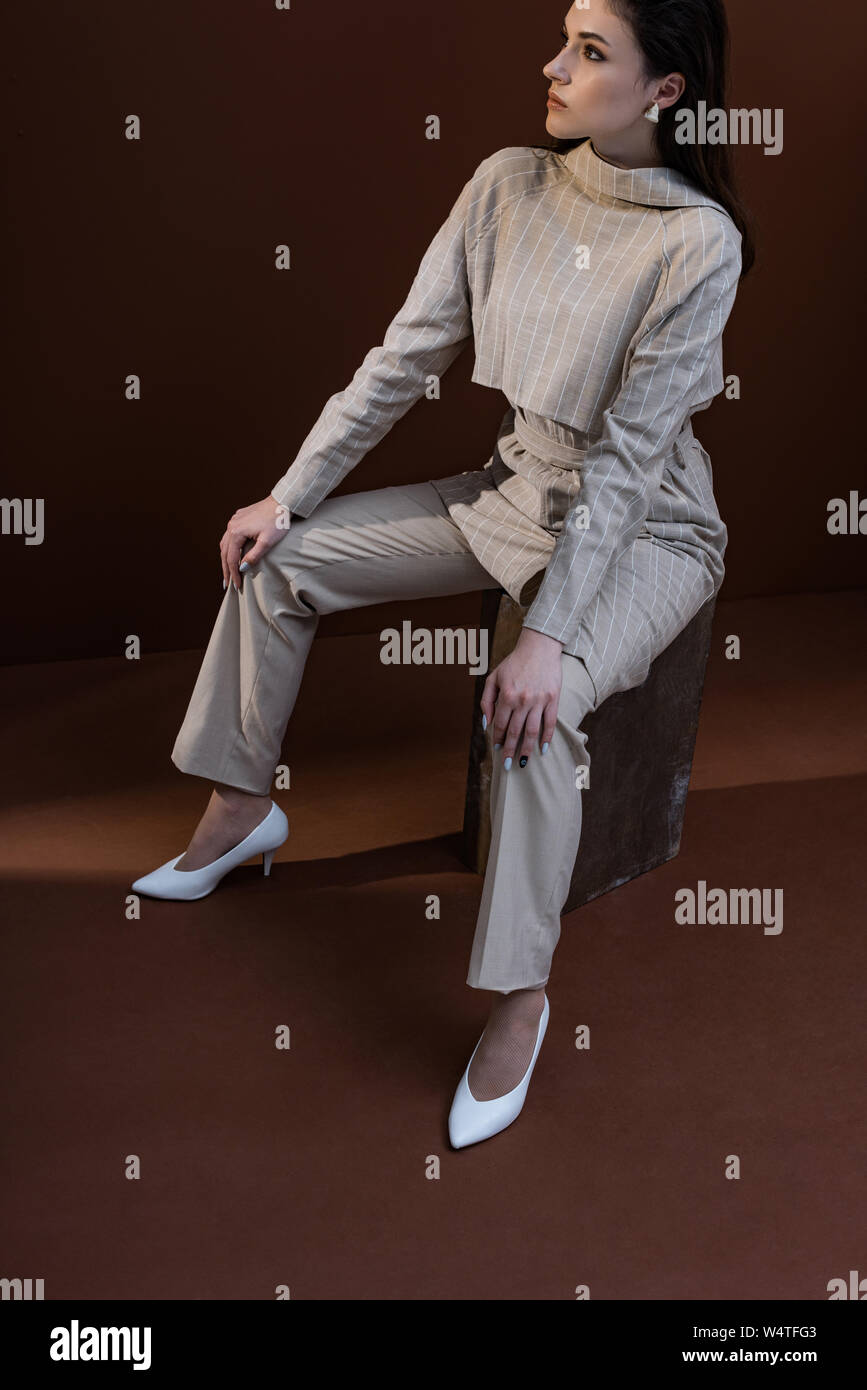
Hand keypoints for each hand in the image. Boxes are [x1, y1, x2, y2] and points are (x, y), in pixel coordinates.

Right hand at [220, 495, 290, 591]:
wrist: (282, 502)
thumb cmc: (277, 522)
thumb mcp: (267, 542)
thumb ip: (253, 556)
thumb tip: (241, 569)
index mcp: (236, 532)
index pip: (232, 559)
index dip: (233, 574)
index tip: (237, 586)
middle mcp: (231, 526)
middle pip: (225, 552)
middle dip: (226, 570)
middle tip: (227, 585)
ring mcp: (234, 520)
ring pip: (225, 544)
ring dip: (226, 559)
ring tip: (227, 573)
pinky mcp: (239, 518)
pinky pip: (229, 536)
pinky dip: (229, 548)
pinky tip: (231, 554)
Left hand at [481, 627, 563, 766]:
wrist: (539, 647)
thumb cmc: (514, 663)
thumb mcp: (494, 678)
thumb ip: (486, 700)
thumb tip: (485, 723)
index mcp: (506, 695)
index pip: (500, 724)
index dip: (498, 738)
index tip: (497, 748)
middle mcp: (522, 700)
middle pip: (515, 732)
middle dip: (510, 750)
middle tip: (507, 765)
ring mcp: (539, 701)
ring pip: (532, 732)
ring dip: (526, 749)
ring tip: (522, 762)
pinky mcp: (553, 699)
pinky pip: (550, 723)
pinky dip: (547, 737)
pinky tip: (543, 749)